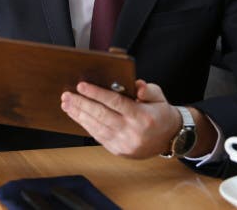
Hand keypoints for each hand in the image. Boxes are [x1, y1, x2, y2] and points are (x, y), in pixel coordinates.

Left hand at [60, 79, 181, 158]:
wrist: (169, 138)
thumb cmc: (161, 113)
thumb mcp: (159, 96)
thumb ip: (147, 89)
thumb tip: (135, 86)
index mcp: (142, 116)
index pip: (115, 102)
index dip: (96, 93)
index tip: (81, 85)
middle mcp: (132, 131)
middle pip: (101, 115)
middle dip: (81, 104)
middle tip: (67, 95)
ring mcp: (124, 143)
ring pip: (96, 127)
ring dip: (79, 115)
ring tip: (67, 104)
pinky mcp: (118, 150)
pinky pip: (98, 137)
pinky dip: (86, 126)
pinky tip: (77, 116)